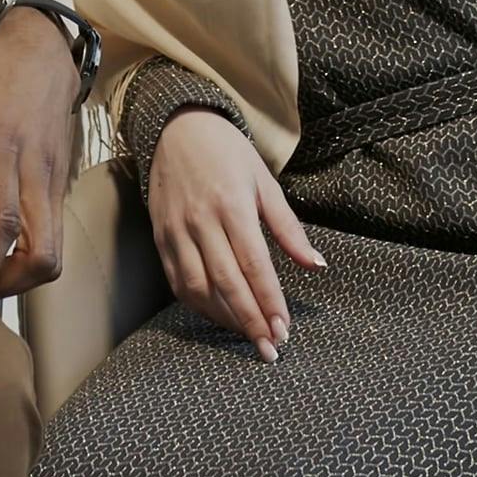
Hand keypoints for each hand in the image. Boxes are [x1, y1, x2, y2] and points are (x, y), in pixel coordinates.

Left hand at [0, 6, 79, 304]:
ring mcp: (55, 178)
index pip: (4, 222)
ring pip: (56, 249)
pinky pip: (57, 234)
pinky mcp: (62, 182)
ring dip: (25, 277)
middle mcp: (35, 170)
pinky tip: (3, 260)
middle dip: (10, 285)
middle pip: (42, 250)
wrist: (41, 51)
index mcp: (0, 150)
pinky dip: (33, 256)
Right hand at [146, 109, 321, 360]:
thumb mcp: (264, 182)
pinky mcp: (160, 237)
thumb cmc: (227, 153)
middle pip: (227, 283)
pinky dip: (198, 305)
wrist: (176, 128)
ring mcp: (176, 231)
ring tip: (247, 335)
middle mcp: (200, 221)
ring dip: (224, 318)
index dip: (270, 301)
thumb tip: (316, 264)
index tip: (284, 329)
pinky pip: (177, 281)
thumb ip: (288, 227)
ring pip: (198, 288)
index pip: (254, 265)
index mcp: (232, 205)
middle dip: (251, 321)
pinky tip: (218, 315)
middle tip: (269, 348)